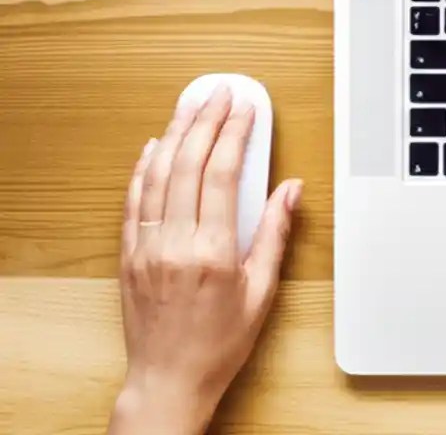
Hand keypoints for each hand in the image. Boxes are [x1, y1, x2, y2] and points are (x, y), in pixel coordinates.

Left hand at [109, 85, 301, 434]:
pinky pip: (133, 200)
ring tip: (190, 105)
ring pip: (158, 174)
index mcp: (214, 251)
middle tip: (220, 92)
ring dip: (175, 134)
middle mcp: (175, 243)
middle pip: (189, 163)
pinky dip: (143, 168)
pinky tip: (154, 146)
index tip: (247, 109)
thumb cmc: (221, 342)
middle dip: (206, 120)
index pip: (224, 174)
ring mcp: (146, 246)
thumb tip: (291, 189)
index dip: (236, 134)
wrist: (169, 379)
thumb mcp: (263, 291)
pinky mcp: (128, 254)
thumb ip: (276, 234)